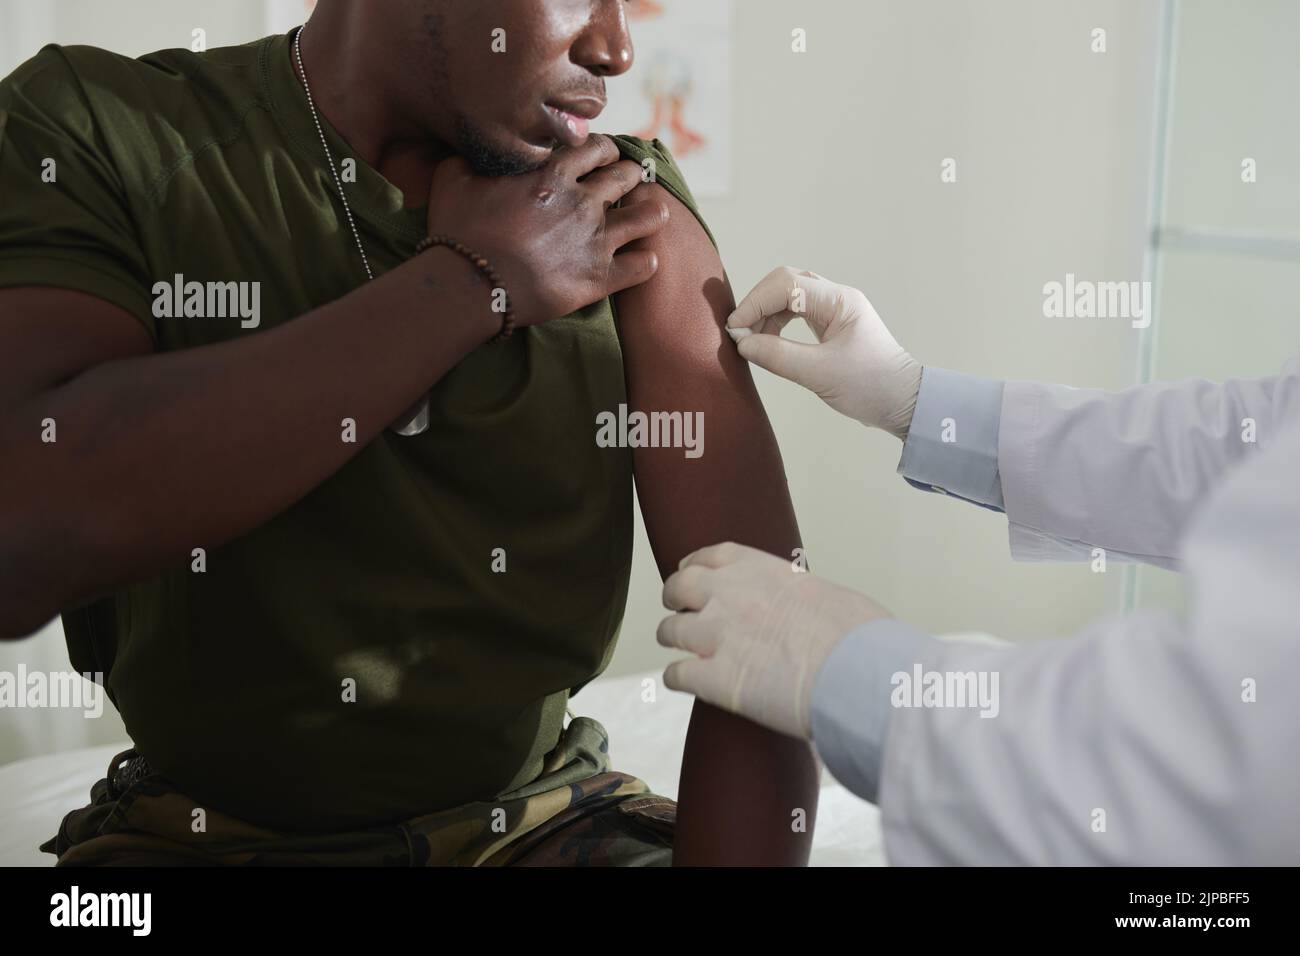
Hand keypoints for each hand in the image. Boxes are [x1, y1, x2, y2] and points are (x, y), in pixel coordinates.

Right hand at [426, 135, 668, 327]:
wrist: (470, 285)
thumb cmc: (459, 231)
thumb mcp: (454, 178)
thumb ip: (472, 155)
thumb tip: (473, 145)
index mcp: (554, 173)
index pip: (597, 148)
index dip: (604, 150)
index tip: (604, 156)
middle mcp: (583, 202)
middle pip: (627, 177)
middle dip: (631, 176)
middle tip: (629, 182)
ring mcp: (596, 241)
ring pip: (648, 217)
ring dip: (651, 212)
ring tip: (650, 214)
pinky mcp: (600, 279)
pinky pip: (644, 266)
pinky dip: (647, 261)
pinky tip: (642, 259)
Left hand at [658, 542, 889, 738]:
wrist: (859, 674)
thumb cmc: (860, 640)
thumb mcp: (833, 597)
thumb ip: (805, 598)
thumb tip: (813, 613)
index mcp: (761, 570)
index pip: (712, 556)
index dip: (695, 564)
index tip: (691, 570)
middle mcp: (731, 595)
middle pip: (679, 586)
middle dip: (675, 597)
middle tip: (678, 608)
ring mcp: (717, 635)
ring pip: (670, 630)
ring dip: (672, 637)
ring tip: (677, 645)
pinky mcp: (714, 678)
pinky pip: (675, 673)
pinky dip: (676, 677)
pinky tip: (682, 680)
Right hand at [726, 266, 922, 439]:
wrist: (904, 403)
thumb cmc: (872, 387)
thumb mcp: (820, 374)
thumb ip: (779, 356)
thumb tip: (743, 343)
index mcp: (840, 301)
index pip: (786, 285)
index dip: (755, 303)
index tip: (736, 330)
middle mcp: (837, 298)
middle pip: (785, 283)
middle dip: (758, 304)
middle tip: (739, 334)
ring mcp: (834, 311)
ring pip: (789, 297)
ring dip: (765, 315)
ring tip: (751, 341)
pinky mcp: (831, 326)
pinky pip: (796, 313)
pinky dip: (776, 324)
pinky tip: (768, 342)